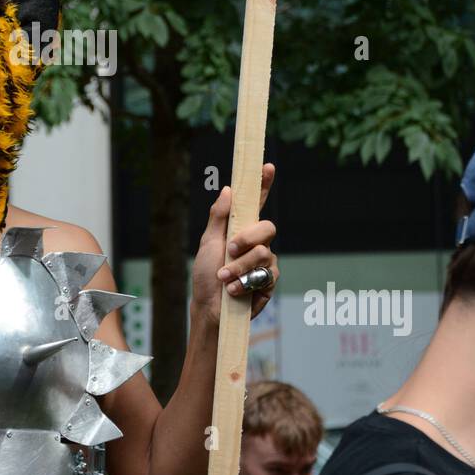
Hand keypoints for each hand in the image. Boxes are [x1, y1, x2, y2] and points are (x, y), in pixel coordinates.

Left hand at [191, 164, 278, 327]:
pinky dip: (245, 282)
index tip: (267, 166)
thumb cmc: (205, 275)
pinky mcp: (269, 282)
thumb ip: (218, 217)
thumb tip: (229, 190)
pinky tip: (233, 290)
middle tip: (231, 249)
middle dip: (248, 237)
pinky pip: (265, 275)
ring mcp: (265, 262)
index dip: (264, 184)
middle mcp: (256, 243)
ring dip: (240, 267)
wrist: (209, 308)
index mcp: (241, 229)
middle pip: (267, 227)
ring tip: (224, 277)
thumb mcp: (207, 243)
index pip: (256, 203)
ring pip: (264, 253)